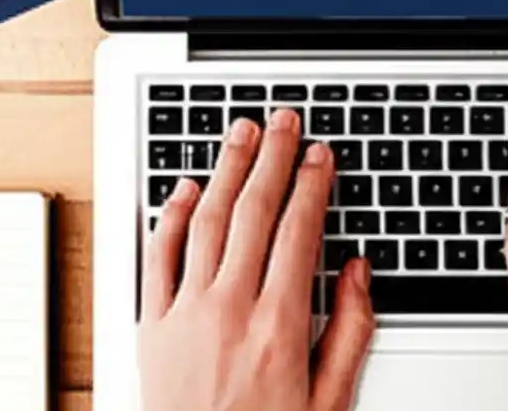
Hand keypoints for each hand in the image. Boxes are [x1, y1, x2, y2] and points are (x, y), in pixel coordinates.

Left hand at [138, 110, 374, 410]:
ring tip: (241, 134)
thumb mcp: (330, 401)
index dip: (312, 185)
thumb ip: (350, 331)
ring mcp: (185, 315)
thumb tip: (356, 272)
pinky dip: (167, 216)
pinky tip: (181, 189)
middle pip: (253, 212)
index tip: (320, 156)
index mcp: (279, 325)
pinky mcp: (151, 327)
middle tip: (284, 123)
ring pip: (205, 221)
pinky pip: (156, 257)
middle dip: (273, 159)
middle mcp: (229, 310)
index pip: (298, 231)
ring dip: (224, 170)